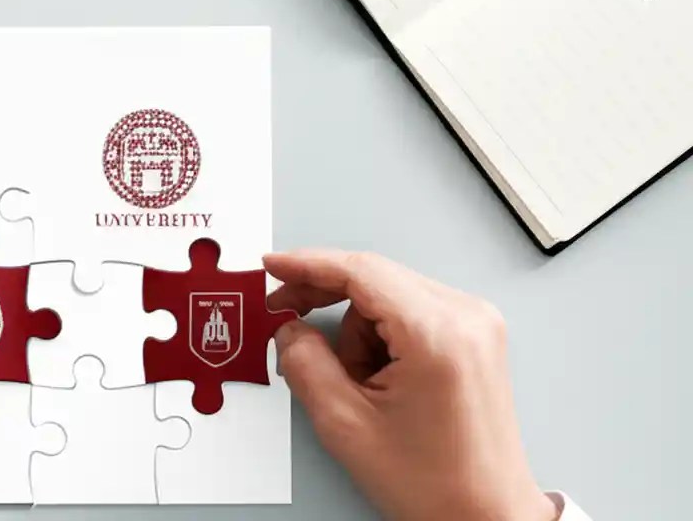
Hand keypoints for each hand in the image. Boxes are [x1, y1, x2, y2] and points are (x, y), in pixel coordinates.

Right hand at [265, 250, 556, 520]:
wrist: (487, 515)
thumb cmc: (435, 483)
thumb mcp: (345, 425)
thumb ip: (305, 364)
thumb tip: (290, 329)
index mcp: (437, 334)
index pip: (361, 272)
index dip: (308, 265)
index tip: (273, 266)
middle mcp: (465, 316)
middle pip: (374, 277)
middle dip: (325, 297)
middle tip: (285, 313)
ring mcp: (475, 323)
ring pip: (387, 296)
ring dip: (357, 329)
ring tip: (358, 383)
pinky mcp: (474, 335)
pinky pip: (409, 310)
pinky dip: (381, 335)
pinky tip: (376, 376)